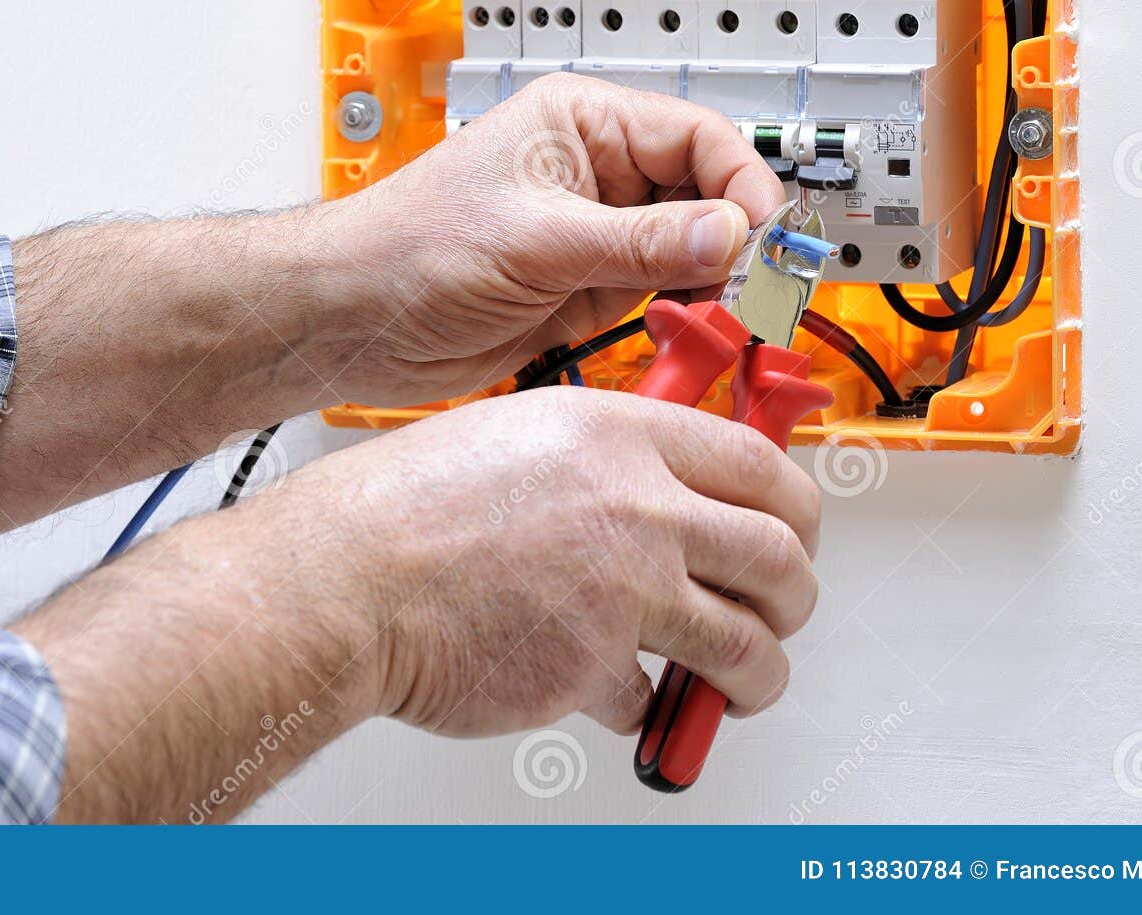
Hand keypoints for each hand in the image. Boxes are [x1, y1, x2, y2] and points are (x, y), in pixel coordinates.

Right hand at [281, 386, 821, 735]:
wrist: (345, 579)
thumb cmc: (404, 509)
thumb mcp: (518, 435)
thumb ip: (602, 460)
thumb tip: (660, 492)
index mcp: (618, 436)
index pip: (758, 464)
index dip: (794, 504)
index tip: (796, 526)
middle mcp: (636, 506)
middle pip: (779, 555)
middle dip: (795, 596)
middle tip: (783, 610)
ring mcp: (624, 589)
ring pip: (749, 643)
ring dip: (759, 674)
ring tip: (745, 683)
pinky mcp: (595, 665)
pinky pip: (655, 697)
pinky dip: (649, 707)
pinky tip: (623, 693)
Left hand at [307, 73, 784, 404]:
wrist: (355, 321)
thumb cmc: (409, 247)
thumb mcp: (538, 239)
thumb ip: (641, 240)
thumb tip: (731, 233)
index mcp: (581, 124)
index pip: (699, 136)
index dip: (742, 185)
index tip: (765, 238)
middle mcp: (595, 173)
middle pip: (705, 194)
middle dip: (731, 240)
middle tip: (756, 286)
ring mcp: (593, 233)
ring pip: (689, 250)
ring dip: (704, 283)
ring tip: (716, 314)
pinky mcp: (584, 287)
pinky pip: (655, 294)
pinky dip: (673, 315)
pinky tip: (673, 330)